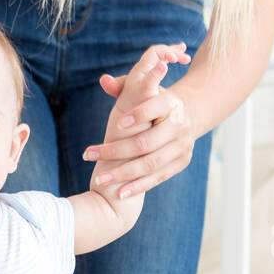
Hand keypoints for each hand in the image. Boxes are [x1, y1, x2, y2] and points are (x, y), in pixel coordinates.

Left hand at [84, 43, 198, 197]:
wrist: (184, 118)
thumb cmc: (153, 102)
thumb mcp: (142, 91)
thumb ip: (122, 86)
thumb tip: (104, 80)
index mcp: (171, 103)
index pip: (155, 107)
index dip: (138, 115)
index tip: (118, 123)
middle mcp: (180, 124)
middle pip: (146, 142)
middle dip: (115, 151)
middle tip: (89, 155)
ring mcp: (182, 146)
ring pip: (150, 163)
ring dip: (123, 174)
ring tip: (99, 180)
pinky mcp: (181, 162)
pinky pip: (157, 178)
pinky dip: (138, 186)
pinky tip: (119, 193)